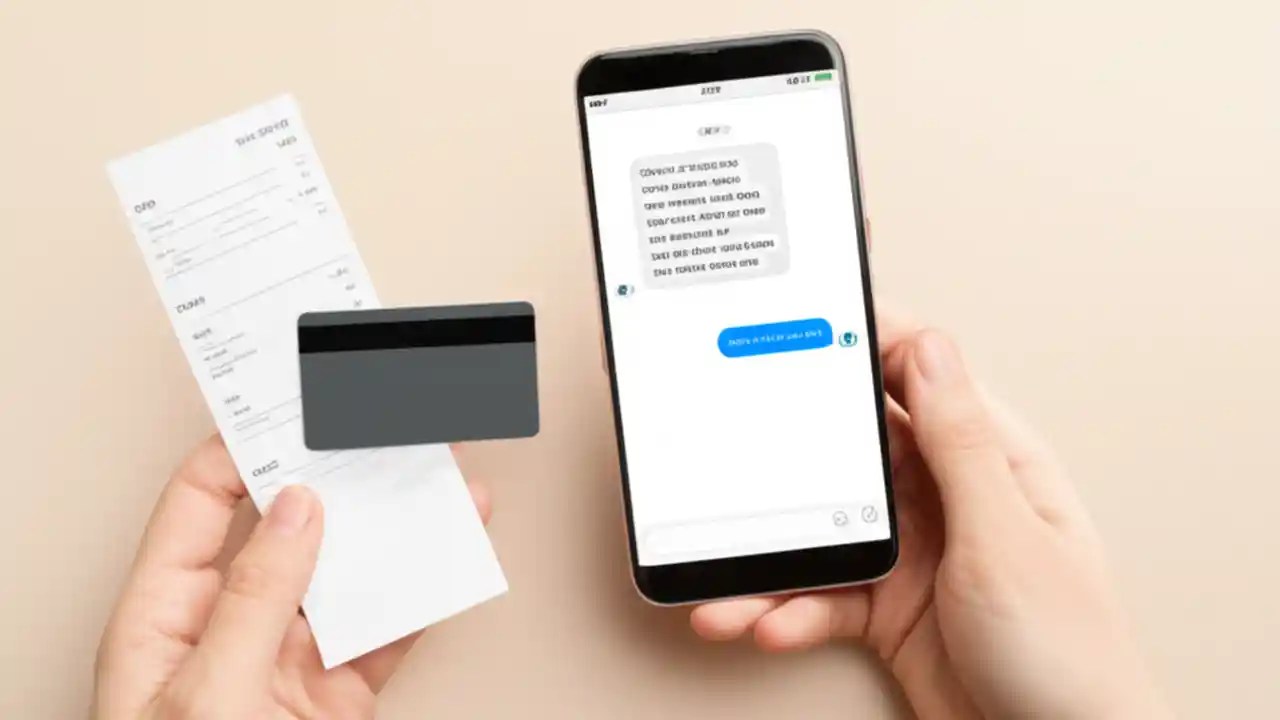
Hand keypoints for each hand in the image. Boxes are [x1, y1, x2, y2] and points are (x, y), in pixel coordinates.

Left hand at [93, 435, 492, 718]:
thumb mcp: (207, 695)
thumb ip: (256, 600)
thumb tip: (295, 513)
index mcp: (164, 617)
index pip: (201, 503)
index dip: (246, 446)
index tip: (293, 403)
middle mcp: (225, 631)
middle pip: (289, 529)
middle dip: (341, 477)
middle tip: (381, 429)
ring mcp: (285, 665)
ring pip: (349, 576)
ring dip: (396, 530)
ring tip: (438, 482)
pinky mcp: (335, 700)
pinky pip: (386, 633)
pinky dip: (422, 594)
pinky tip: (448, 556)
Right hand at [691, 311, 1170, 718]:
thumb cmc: (1068, 655)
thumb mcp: (1006, 539)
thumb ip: (960, 444)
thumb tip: (930, 349)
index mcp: (988, 462)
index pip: (918, 375)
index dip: (861, 342)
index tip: (799, 321)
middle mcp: (945, 499)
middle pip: (851, 451)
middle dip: (788, 453)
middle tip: (731, 442)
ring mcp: (911, 554)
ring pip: (822, 527)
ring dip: (772, 554)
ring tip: (729, 581)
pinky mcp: (884, 608)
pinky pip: (820, 593)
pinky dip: (787, 608)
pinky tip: (767, 620)